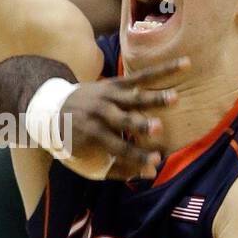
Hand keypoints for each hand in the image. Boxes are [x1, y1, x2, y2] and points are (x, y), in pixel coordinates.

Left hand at [60, 57, 186, 180]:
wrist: (52, 109)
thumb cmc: (75, 142)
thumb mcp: (87, 161)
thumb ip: (118, 168)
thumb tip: (150, 172)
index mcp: (91, 134)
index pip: (118, 147)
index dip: (137, 155)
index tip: (156, 162)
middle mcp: (99, 113)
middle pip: (123, 120)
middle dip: (140, 124)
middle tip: (158, 128)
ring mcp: (108, 96)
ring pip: (134, 97)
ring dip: (154, 98)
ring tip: (175, 97)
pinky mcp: (115, 83)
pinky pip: (141, 76)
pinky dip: (162, 70)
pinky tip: (185, 64)